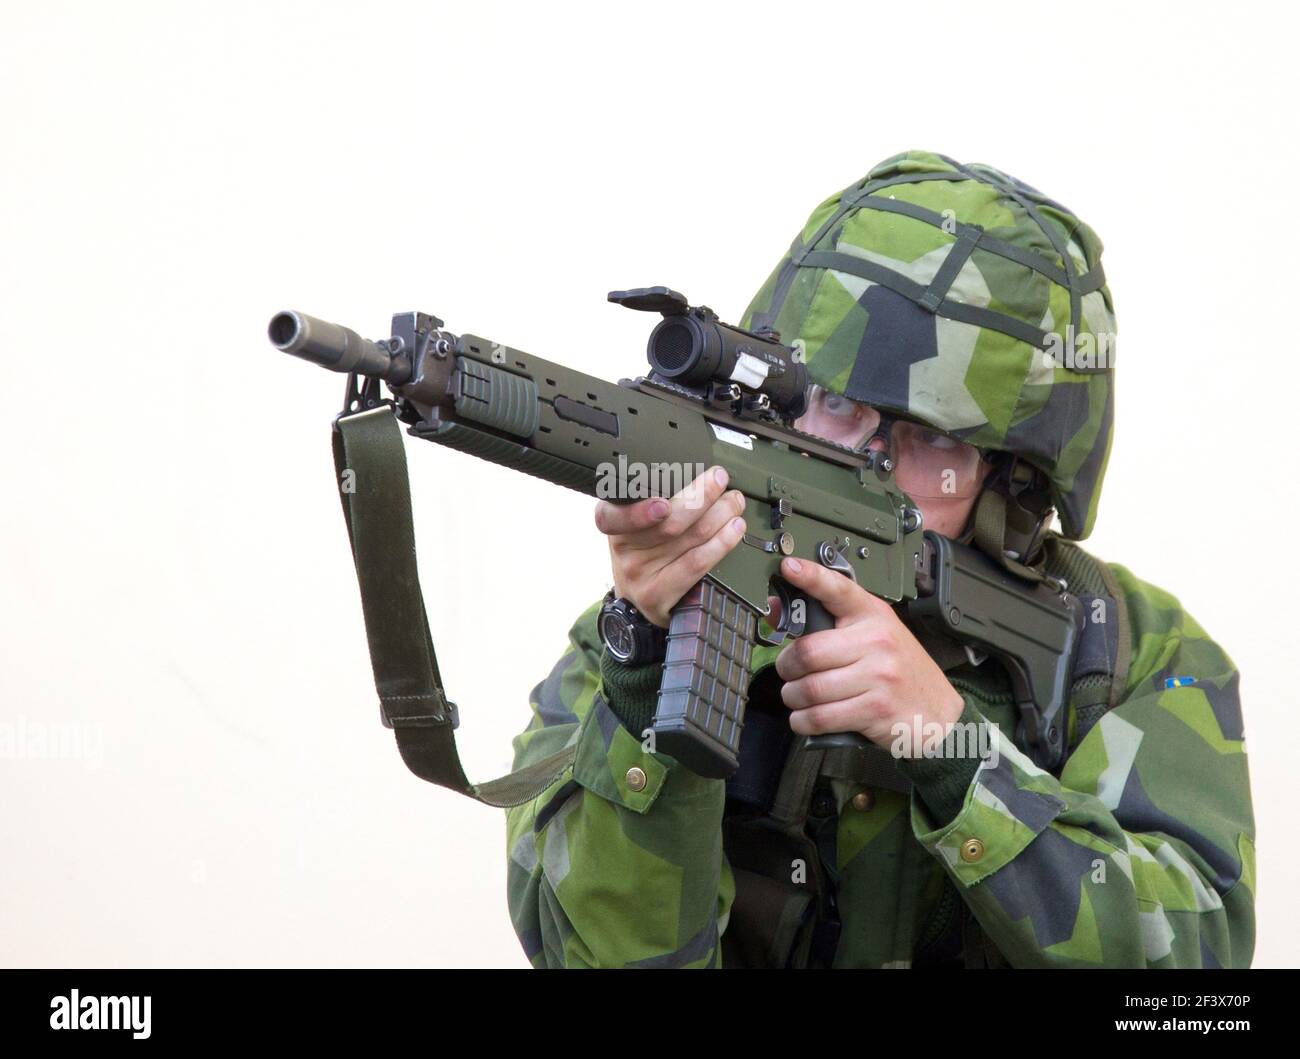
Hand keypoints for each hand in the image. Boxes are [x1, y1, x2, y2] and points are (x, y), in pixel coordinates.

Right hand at [594, 465, 746, 628]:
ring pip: (689, 539)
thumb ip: (653, 499)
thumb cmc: (643, 553)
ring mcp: (640, 575)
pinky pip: (697, 563)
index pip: (612, 516)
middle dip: (700, 496)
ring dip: (720, 514)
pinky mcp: (659, 593)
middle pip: (666, 524)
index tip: (662, 504)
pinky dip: (721, 542)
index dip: (637, 513)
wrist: (636, 603)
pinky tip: (734, 528)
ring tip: (734, 500)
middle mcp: (623, 551)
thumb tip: (698, 474)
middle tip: (719, 479)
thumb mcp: (635, 525)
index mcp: (614, 525)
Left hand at [771, 556, 963, 751]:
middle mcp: (877, 642)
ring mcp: (878, 676)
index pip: (838, 589)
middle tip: (790, 672)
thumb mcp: (874, 637)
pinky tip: (807, 717)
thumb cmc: (900, 672)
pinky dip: (804, 721)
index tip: (789, 566)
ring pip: (810, 688)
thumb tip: (776, 614)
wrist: (939, 713)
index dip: (811, 577)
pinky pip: (821, 716)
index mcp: (873, 616)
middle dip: (787, 667)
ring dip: (793, 697)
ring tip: (799, 697)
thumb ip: (832, 626)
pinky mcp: (876, 709)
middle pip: (808, 652)